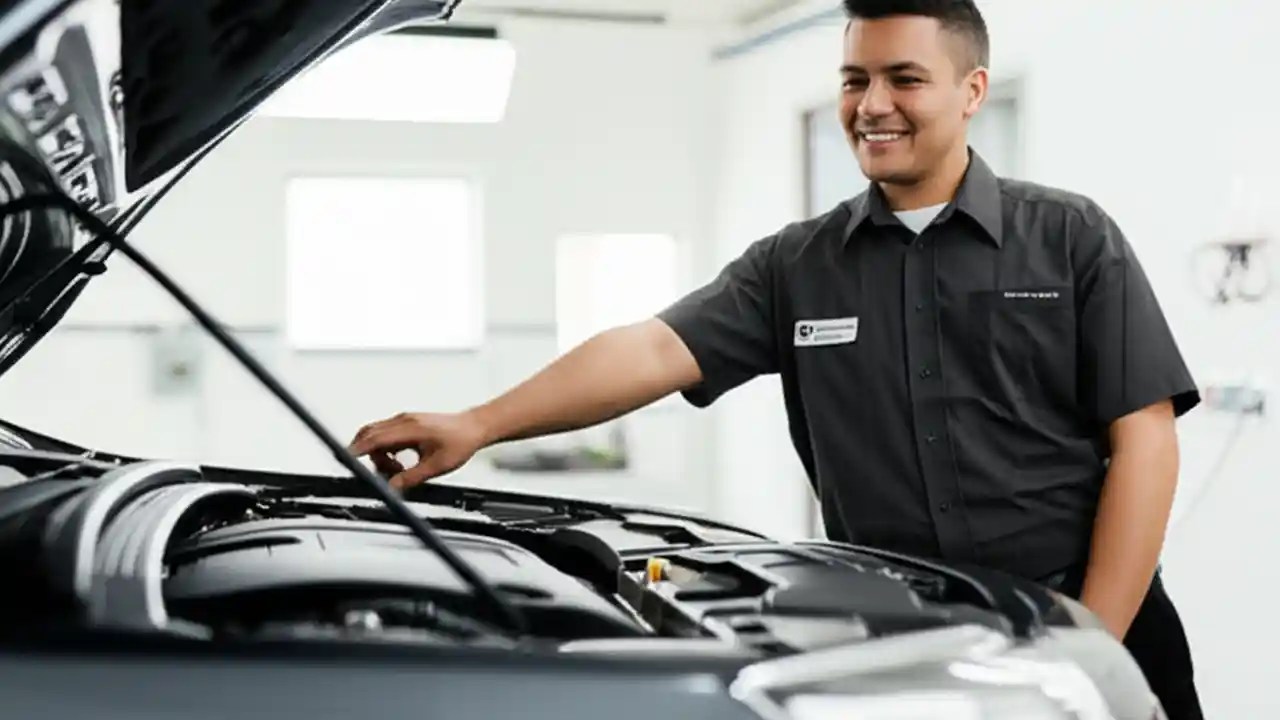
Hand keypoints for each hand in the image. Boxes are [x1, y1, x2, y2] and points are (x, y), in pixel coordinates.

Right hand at [348, 412, 487, 489]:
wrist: (474, 428)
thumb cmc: (460, 443)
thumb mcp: (436, 467)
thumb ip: (411, 478)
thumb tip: (391, 489)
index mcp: (410, 429)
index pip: (375, 439)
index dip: (357, 450)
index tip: (344, 459)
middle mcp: (404, 420)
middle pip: (369, 434)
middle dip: (365, 454)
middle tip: (375, 473)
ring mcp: (404, 420)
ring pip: (376, 435)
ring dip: (379, 455)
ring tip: (398, 470)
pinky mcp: (407, 423)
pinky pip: (385, 435)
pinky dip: (385, 450)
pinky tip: (400, 462)